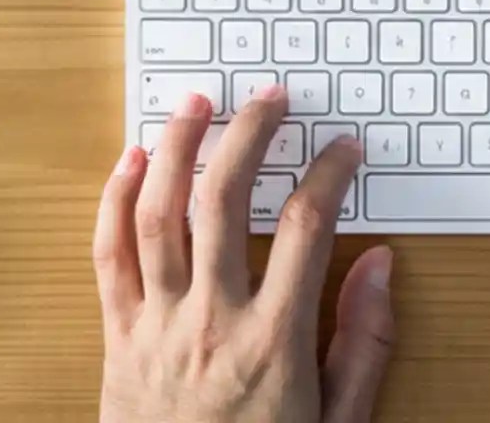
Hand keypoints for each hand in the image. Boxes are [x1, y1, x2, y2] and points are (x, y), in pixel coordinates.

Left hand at [93, 87, 394, 422]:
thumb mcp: (340, 422)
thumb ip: (365, 343)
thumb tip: (381, 265)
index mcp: (275, 341)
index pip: (308, 227)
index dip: (330, 173)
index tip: (344, 150)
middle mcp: (212, 321)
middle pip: (226, 201)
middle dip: (250, 136)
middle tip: (269, 99)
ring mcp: (157, 325)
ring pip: (158, 214)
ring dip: (177, 148)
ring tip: (196, 104)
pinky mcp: (117, 336)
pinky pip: (108, 255)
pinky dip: (115, 200)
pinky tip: (132, 161)